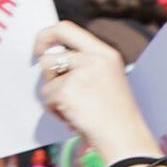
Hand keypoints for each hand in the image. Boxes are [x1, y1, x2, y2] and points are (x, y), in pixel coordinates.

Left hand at [34, 28, 147, 164]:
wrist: (126, 138)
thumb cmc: (118, 115)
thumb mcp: (108, 78)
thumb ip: (85, 64)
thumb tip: (52, 59)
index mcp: (106, 53)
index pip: (66, 28)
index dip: (46, 36)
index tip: (40, 49)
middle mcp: (93, 59)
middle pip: (50, 56)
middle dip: (46, 73)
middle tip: (51, 84)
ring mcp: (80, 74)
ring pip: (47, 79)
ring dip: (53, 95)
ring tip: (74, 109)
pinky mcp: (67, 91)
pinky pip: (48, 98)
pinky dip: (56, 111)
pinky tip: (74, 118)